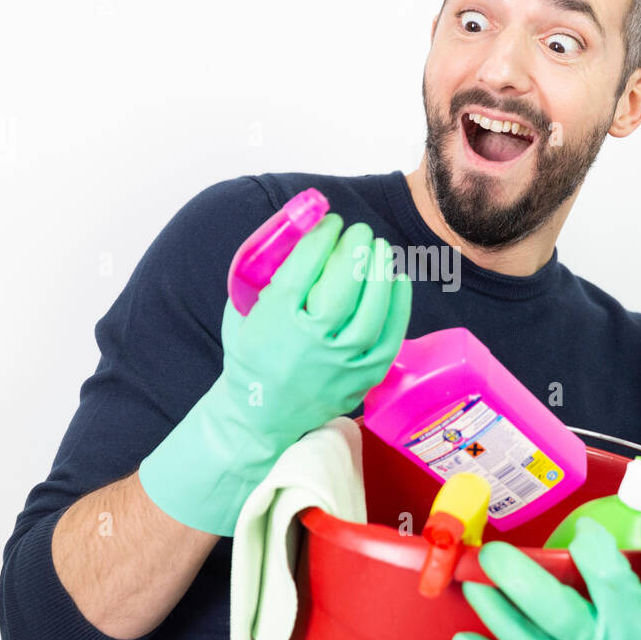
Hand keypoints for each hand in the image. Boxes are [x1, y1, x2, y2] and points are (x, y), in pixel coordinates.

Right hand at [139, 212, 411, 534]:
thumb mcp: (243, 313)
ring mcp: (338, 366)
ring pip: (370, 314)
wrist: (261, 416)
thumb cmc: (252, 358)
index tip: (330, 222)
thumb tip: (300, 231)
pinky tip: (397, 280)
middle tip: (360, 231)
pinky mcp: (360, 379)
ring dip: (379, 275)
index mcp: (273, 324)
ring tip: (381, 250)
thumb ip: (267, 275)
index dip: (321, 239)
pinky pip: (388, 338)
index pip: (302, 270)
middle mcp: (308, 345)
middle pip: (341, 289)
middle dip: (355, 252)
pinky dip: (397, 306)